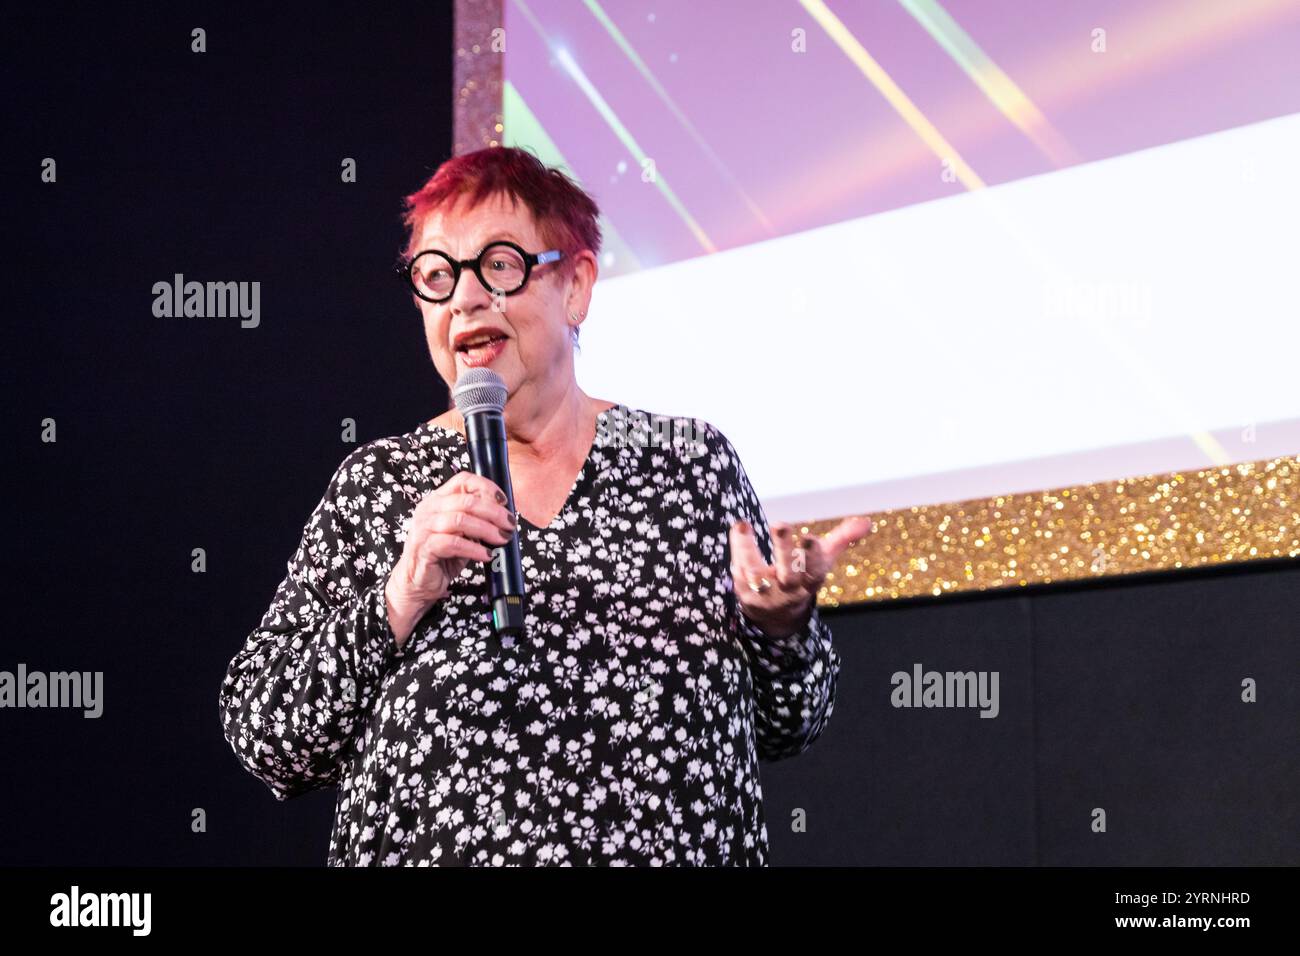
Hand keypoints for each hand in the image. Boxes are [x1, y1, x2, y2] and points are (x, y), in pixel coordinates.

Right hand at [385, 471, 516, 646]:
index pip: (463, 480)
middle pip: (466, 501)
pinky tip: (487, 555)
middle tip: (509, 525)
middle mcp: (428, 509)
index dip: (486, 487)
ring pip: (460, 520)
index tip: (504, 501)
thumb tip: (505, 517)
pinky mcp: (424, 548)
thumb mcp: (462, 533)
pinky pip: (453, 544)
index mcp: (437, 500)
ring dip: (486, 529)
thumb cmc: (442, 556)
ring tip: (502, 539)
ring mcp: (424, 528)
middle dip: (494, 512)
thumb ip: (477, 521)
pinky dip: (474, 548)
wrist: (417, 582)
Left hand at [729, 514, 874, 637]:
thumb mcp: (824, 559)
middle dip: (784, 550)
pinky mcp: (744, 590)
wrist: (777, 616)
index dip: (813, 555)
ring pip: (757, 574)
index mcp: (811, 581)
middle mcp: (789, 589)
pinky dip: (737, 550)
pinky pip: (739, 571)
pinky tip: (740, 527)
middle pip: (788, 573)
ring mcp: (765, 592)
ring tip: (744, 525)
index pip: (815, 570)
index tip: (809, 537)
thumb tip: (866, 522)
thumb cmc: (803, 577)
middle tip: (780, 524)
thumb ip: (843, 539)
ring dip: (749, 550)